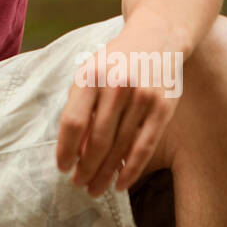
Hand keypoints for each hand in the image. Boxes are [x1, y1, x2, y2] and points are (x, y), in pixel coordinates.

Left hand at [55, 20, 184, 196]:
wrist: (156, 38)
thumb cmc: (114, 61)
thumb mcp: (90, 74)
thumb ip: (79, 107)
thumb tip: (75, 151)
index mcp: (91, 75)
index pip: (74, 122)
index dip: (66, 150)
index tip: (63, 168)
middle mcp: (117, 85)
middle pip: (98, 140)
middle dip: (86, 168)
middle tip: (79, 185)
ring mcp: (143, 96)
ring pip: (121, 147)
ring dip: (106, 174)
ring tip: (95, 189)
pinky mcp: (163, 107)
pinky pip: (144, 146)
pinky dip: (131, 169)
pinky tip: (121, 184)